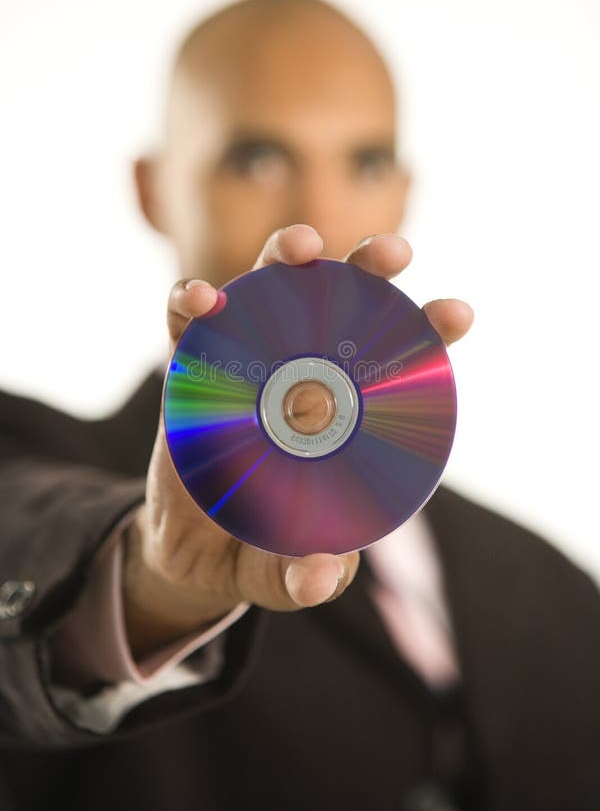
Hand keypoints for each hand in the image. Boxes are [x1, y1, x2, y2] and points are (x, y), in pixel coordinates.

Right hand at [123, 226, 473, 656]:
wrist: (193, 551)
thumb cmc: (261, 547)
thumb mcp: (284, 576)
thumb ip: (305, 579)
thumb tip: (320, 574)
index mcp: (345, 413)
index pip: (393, 360)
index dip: (429, 331)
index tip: (458, 313)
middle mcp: (301, 374)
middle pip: (340, 302)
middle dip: (371, 266)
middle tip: (395, 253)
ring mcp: (247, 362)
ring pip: (269, 291)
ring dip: (286, 257)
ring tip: (302, 248)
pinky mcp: (191, 367)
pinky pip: (187, 325)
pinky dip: (191, 302)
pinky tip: (201, 300)